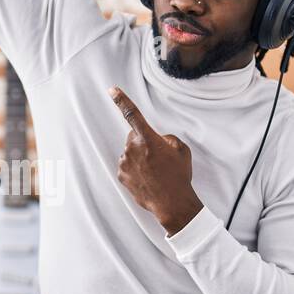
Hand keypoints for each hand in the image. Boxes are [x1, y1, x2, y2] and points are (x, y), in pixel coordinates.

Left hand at [110, 86, 203, 234]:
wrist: (172, 203)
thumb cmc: (178, 176)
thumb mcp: (181, 150)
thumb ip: (167, 138)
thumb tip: (158, 139)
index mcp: (148, 139)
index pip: (133, 114)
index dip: (122, 100)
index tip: (112, 90)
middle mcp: (133, 148)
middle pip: (134, 136)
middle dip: (143, 142)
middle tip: (158, 157)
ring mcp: (125, 162)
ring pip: (130, 152)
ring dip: (139, 157)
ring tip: (154, 171)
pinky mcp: (121, 175)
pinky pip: (126, 165)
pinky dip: (134, 169)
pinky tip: (147, 178)